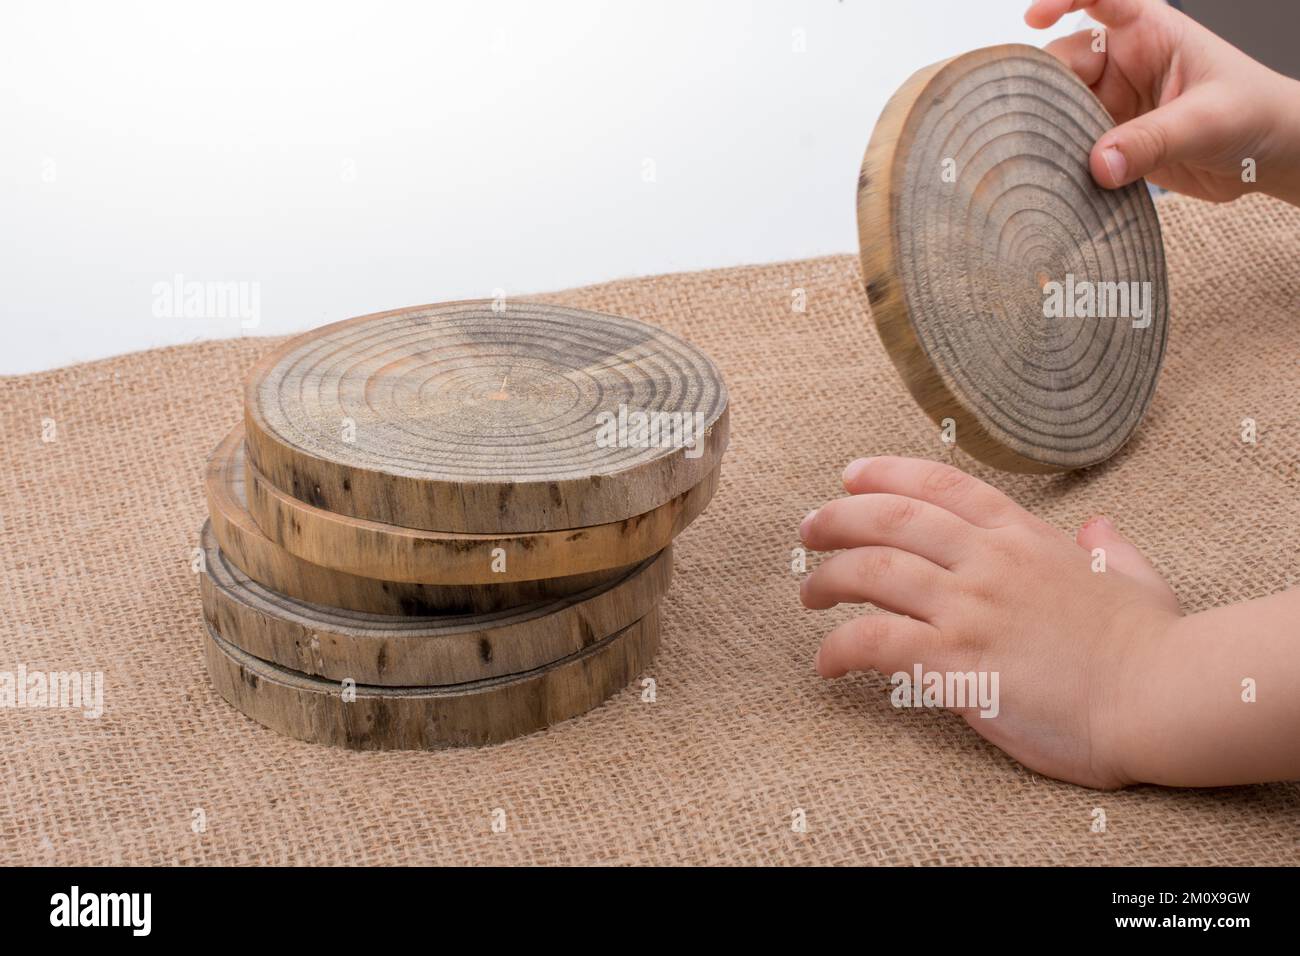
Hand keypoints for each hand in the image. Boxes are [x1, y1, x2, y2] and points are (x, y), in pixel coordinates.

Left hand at [798, 456, 1181, 788]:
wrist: (1162, 694)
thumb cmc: (1153, 644)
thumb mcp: (1135, 573)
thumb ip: (1108, 547)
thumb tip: (1097, 528)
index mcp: (1023, 534)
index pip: (940, 483)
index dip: (886, 473)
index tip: (850, 475)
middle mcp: (988, 559)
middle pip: (889, 518)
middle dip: (836, 517)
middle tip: (808, 530)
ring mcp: (969, 606)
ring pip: (870, 570)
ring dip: (827, 578)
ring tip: (807, 594)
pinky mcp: (956, 659)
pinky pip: (874, 640)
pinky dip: (839, 647)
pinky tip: (826, 662)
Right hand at [1026, 0, 1299, 204]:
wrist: (1267, 156)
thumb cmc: (1252, 115)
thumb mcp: (1207, 121)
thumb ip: (1152, 141)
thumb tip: (1099, 165)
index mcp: (1150, 32)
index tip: (1034, 19)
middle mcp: (1123, 62)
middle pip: (1064, 62)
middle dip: (1046, 86)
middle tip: (1035, 121)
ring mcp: (1112, 102)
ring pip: (1059, 106)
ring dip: (1048, 128)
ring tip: (1041, 154)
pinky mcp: (1109, 139)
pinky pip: (1070, 143)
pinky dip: (1059, 157)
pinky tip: (1055, 175)